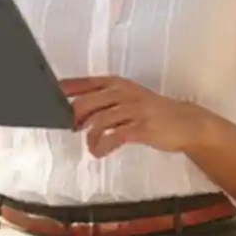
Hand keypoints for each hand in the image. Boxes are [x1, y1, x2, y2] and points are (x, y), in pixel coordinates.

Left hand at [61, 76, 210, 157]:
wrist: (186, 122)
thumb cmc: (151, 111)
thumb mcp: (127, 98)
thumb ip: (102, 101)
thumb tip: (72, 110)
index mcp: (117, 84)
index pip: (84, 83)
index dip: (65, 91)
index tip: (49, 102)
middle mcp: (124, 93)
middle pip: (87, 102)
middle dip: (74, 118)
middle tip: (72, 129)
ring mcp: (134, 109)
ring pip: (99, 120)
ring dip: (90, 136)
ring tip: (92, 146)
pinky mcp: (142, 127)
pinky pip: (115, 136)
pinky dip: (102, 146)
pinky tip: (100, 152)